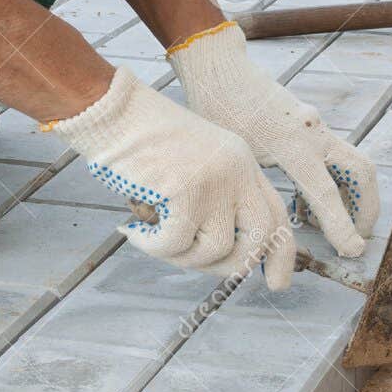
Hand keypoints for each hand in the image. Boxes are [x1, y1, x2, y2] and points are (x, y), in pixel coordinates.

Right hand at [47, 68, 295, 287]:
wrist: (111, 109)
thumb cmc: (139, 137)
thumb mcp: (193, 161)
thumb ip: (214, 196)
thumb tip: (220, 251)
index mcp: (242, 161)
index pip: (276, 214)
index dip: (280, 254)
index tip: (276, 282)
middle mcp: (237, 170)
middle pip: (260, 237)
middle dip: (233, 266)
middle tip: (199, 267)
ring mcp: (215, 180)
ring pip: (215, 249)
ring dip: (180, 257)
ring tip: (151, 238)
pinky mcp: (186, 191)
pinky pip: (174, 245)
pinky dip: (151, 247)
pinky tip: (132, 230)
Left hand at [168, 22, 379, 256]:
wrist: (219, 69)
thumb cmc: (217, 109)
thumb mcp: (232, 154)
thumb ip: (254, 187)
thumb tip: (260, 228)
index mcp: (291, 142)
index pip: (325, 191)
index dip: (340, 225)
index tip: (352, 250)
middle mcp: (312, 132)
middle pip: (361, 172)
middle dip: (366, 208)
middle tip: (357, 238)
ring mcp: (315, 126)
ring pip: (353, 164)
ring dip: (351, 197)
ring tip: (326, 225)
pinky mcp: (310, 125)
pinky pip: (334, 158)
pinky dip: (332, 182)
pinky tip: (306, 204)